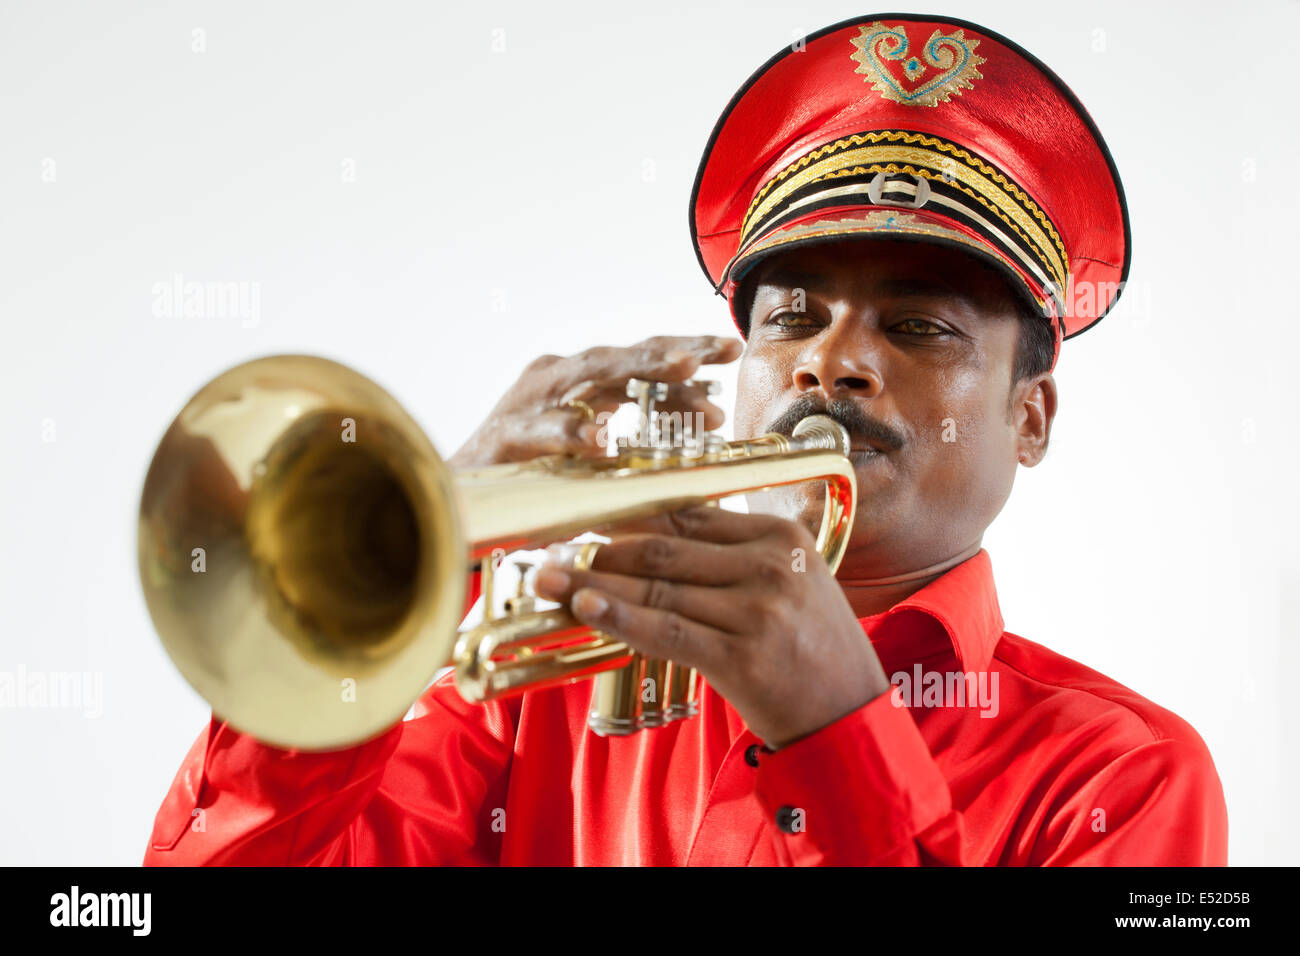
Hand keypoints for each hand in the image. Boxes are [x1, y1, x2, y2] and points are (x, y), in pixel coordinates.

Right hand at [446, 336, 742, 468]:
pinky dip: (572, 434)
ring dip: (637, 375)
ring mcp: (529, 402)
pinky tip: (601, 441)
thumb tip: (707, 420)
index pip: (641, 356)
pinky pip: (543, 432)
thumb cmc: (534, 475)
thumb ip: (642, 431)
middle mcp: (556, 378)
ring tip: (682, 372)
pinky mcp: (505, 437)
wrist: (461, 501)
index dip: (687, 350)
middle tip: (720, 354)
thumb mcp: (597, 449)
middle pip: (624, 357)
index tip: (731, 351)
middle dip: (675, 352)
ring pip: (589, 379)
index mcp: (580, 379)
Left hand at [533, 506, 892, 748]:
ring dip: (594, 583)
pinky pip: (667, 632)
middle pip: (663, 549)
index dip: (627, 514)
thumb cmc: (809, 647)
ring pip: (657, 589)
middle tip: (549, 548)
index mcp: (780, 537)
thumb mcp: (788, 582)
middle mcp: (771, 566)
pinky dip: (620, 618)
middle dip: (598, 548)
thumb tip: (646, 536)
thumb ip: (730, 554)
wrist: (848, 714)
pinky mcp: (743, 656)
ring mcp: (758, 610)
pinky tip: (585, 607)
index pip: (686, 513)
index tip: (583, 517)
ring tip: (549, 579)